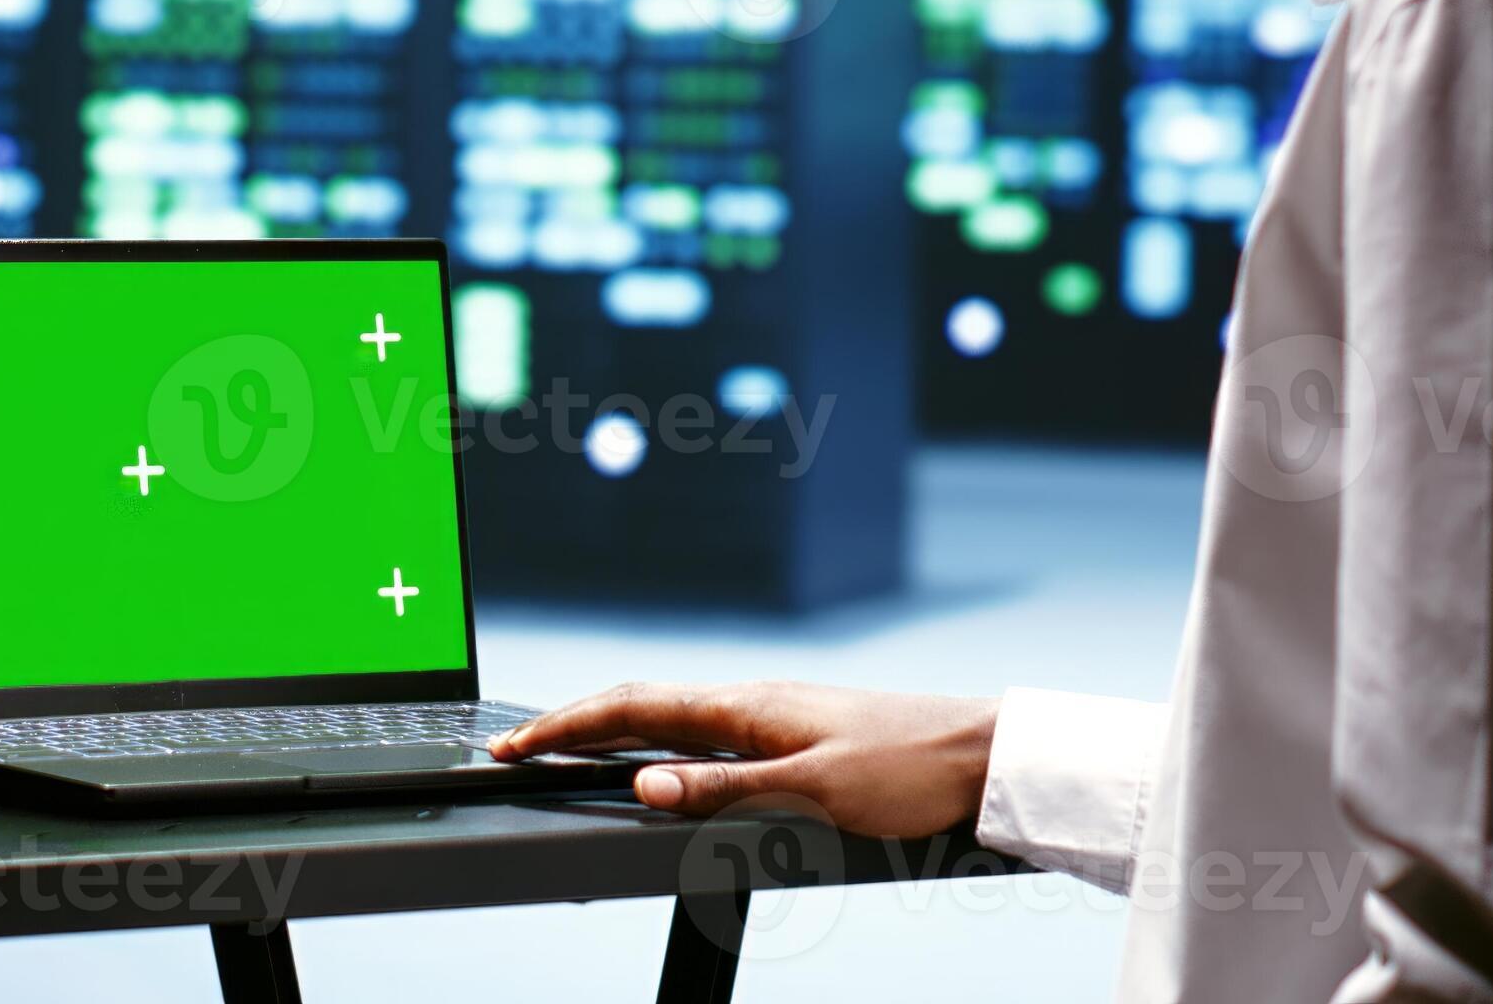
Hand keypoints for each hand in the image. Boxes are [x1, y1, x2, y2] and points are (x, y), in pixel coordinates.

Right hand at [488, 681, 997, 834]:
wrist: (976, 752)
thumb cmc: (907, 768)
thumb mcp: (812, 792)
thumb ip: (724, 790)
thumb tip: (644, 783)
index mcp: (745, 707)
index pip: (632, 710)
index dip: (566, 726)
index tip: (516, 745)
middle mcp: (750, 700)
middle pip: (640, 703)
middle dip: (574, 722)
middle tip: (522, 746)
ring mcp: (770, 713)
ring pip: (670, 712)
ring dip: (612, 726)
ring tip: (570, 746)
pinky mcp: (790, 730)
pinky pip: (702, 727)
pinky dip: (657, 737)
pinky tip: (661, 757)